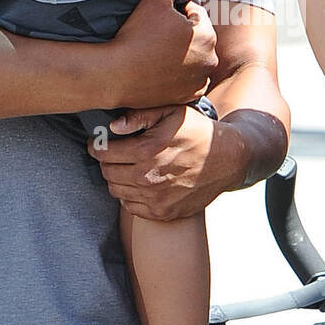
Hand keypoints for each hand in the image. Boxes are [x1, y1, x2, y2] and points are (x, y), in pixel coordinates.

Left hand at [87, 102, 243, 219]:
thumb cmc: (198, 132)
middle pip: (107, 173)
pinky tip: (140, 183)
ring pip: (116, 191)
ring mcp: (155, 198)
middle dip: (106, 162)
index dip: (96, 146)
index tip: (97, 143)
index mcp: (147, 151)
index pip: (104, 153)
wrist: (228, 159)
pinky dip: (130, 195)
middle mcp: (148, 177)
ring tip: (127, 167)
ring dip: (117, 179)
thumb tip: (112, 127)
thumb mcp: (172, 112)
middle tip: (113, 154)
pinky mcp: (163, 212)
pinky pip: (131, 207)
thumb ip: (140, 116)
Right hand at [107, 0, 218, 106]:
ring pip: (194, 58)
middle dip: (181, 33)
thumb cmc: (136, 36)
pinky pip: (189, 79)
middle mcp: (210, 59)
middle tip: (157, 36)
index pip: (196, 14)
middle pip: (197, 37)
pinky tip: (162, 69)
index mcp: (207, 35)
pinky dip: (180, 74)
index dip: (177, 12)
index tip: (159, 19)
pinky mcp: (189, 96)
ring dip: (183, 54)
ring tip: (158, 53)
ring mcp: (200, 80)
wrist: (118, 74)